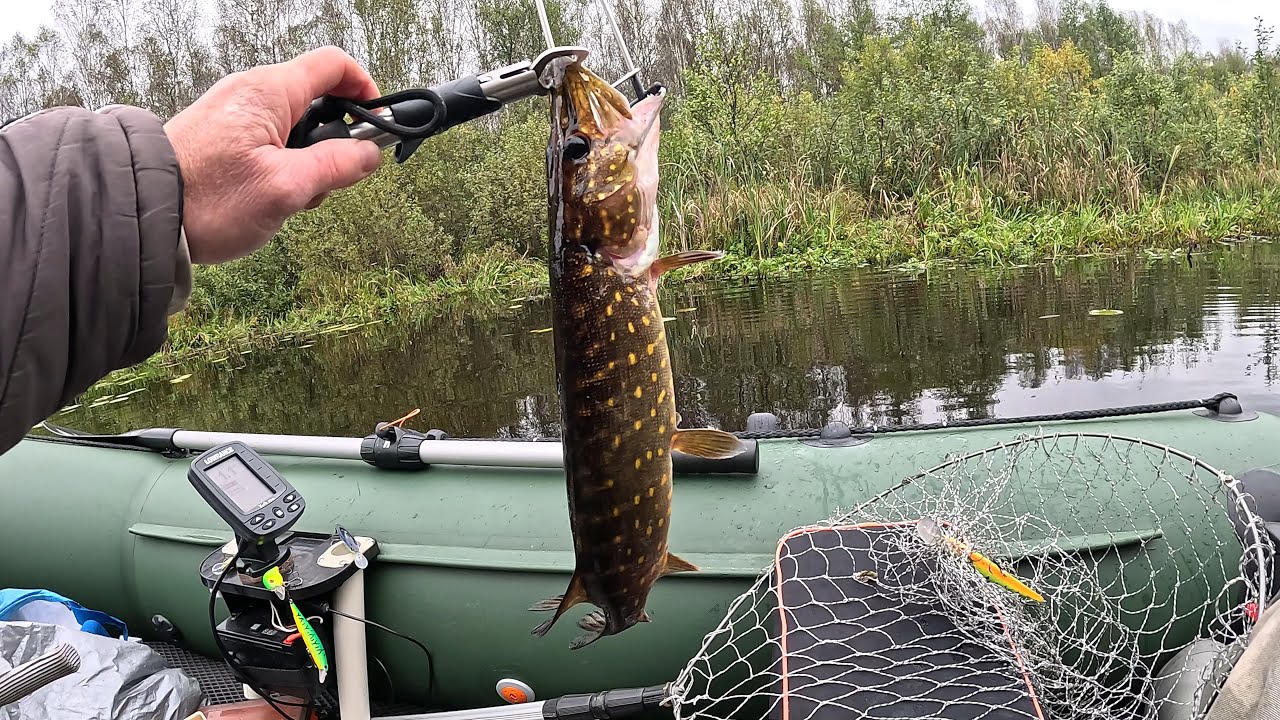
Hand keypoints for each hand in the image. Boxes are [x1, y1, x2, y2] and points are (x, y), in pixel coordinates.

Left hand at [163, 46, 384, 263]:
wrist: (143, 215)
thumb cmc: (207, 199)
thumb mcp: (288, 187)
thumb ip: (337, 166)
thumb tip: (369, 154)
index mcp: (268, 92)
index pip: (334, 65)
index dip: (365, 89)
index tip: (376, 123)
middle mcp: (250, 93)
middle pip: (317, 102)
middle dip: (333, 143)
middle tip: (327, 181)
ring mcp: (235, 114)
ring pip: (294, 129)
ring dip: (306, 165)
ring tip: (288, 198)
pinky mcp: (223, 136)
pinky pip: (270, 143)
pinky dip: (282, 169)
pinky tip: (267, 198)